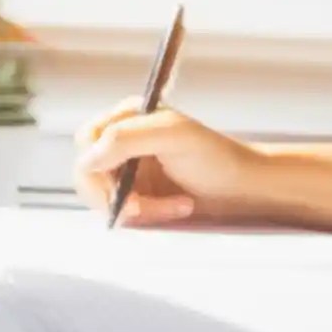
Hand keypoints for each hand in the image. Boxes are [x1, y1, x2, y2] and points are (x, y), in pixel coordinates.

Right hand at [73, 98, 263, 226]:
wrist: (244, 187)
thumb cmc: (218, 157)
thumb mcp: (173, 136)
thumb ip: (126, 138)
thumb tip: (88, 159)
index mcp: (127, 116)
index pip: (86, 142)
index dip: (97, 171)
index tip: (120, 192)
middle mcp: (123, 139)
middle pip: (88, 172)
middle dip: (114, 196)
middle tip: (141, 208)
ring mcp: (128, 167)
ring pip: (104, 196)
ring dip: (136, 208)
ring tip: (169, 207)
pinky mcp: (137, 192)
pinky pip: (123, 209)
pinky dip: (147, 215)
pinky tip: (174, 208)